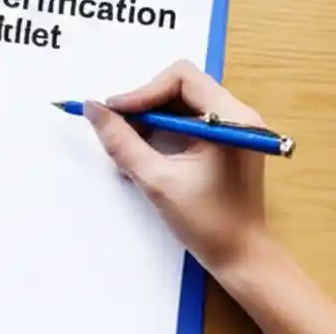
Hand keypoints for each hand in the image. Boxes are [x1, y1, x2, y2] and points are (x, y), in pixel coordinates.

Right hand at [83, 61, 267, 271]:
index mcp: (232, 118)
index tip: (115, 113)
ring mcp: (235, 128)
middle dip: (145, 103)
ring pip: (183, 102)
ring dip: (153, 116)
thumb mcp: (157, 180)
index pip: (182, 77)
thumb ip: (122, 142)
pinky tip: (146, 149)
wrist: (242, 257)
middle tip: (116, 125)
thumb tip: (93, 109)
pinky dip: (165, 129)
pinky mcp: (227, 142)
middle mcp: (239, 115)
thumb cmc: (208, 223)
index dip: (144, 90)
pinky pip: (190, 120)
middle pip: (182, 86)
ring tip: (128, 140)